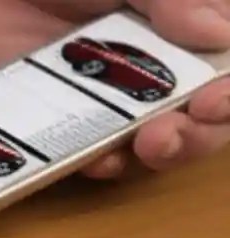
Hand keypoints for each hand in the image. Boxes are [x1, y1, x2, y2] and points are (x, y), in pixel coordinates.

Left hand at [0, 0, 229, 177]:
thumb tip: (218, 33)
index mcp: (191, 32)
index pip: (226, 74)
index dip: (228, 95)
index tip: (212, 101)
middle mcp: (163, 73)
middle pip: (204, 122)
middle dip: (199, 136)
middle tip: (172, 133)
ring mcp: (115, 103)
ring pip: (154, 146)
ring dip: (159, 154)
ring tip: (147, 143)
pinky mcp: (67, 124)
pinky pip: (90, 156)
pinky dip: (99, 161)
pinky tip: (97, 158)